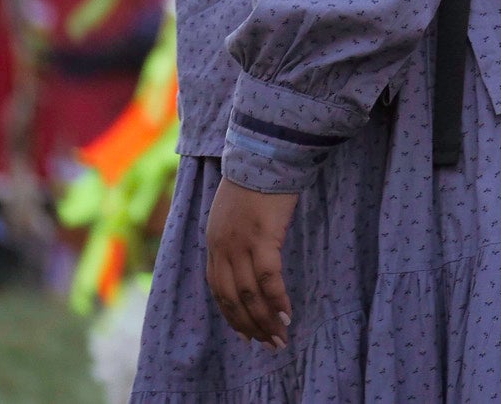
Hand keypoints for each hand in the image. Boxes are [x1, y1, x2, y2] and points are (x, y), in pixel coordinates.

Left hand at [205, 178, 297, 345]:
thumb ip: (234, 237)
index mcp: (213, 243)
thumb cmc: (255, 181)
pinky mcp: (263, 236)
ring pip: (249, 294)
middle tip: (268, 344)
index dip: (231, 315)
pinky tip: (287, 314)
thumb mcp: (232, 213)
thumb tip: (247, 260)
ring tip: (280, 336)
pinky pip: (268, 277)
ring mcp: (241, 243)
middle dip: (250, 325)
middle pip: (232, 298)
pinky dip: (277, 299)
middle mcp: (222, 247)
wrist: (265, 155)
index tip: (245, 334)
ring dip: (265, 319)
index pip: (217, 290)